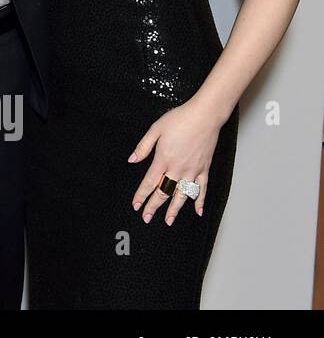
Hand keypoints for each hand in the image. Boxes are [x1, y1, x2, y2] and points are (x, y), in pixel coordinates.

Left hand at [128, 101, 223, 224]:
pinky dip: (200, 201)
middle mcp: (178, 168)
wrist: (204, 116)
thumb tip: (132, 160)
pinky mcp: (204, 169)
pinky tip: (198, 212)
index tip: (136, 205)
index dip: (141, 195)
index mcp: (163, 159)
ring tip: (168, 221)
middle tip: (146, 217)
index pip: (149, 183)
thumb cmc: (180, 119)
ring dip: (175, 209)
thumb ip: (143, 147)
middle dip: (154, 206)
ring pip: (182, 195)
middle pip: (164, 192)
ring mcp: (193, 170)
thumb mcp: (155, 129)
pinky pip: (202, 189)